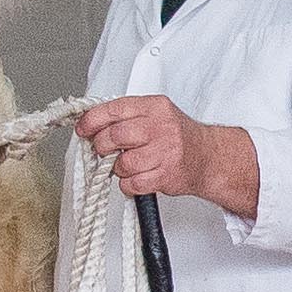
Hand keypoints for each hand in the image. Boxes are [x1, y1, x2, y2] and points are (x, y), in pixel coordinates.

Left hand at [74, 96, 259, 220]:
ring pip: (122, 163)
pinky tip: (136, 178)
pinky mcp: (166, 175)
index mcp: (155, 107)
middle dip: (102, 146)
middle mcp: (161, 127)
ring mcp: (165, 152)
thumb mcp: (156, 114)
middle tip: (103, 150)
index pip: (115, 109)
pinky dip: (127, 184)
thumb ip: (127, 116)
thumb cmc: (178, 137)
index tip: (83, 129)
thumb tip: (91, 124)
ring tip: (127, 165)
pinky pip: (132, 183)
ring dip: (117, 168)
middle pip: (115, 136)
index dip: (92, 120)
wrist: (208, 158)